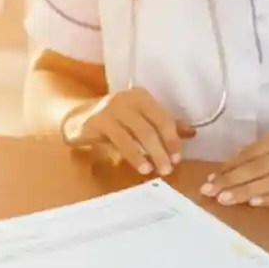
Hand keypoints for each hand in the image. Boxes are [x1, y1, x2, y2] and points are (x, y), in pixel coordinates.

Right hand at [65, 87, 194, 175]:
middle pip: (153, 126)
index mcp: (142, 96)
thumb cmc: (113, 121)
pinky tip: (141, 167)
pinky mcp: (99, 121)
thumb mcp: (139, 120)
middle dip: (164, 149)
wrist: (76, 118)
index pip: (163, 117)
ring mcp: (112, 108)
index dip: (173, 138)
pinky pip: (122, 140)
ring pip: (139, 133)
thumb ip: (162, 125)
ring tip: (158, 170)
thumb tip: (192, 132)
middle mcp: (128, 98)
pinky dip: (134, 155)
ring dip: (152, 154)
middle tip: (170, 168)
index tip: (178, 157)